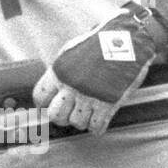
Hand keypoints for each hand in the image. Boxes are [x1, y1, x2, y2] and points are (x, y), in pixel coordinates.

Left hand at [32, 0, 167, 134]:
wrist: (128, 40)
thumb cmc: (100, 42)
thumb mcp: (72, 51)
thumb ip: (61, 71)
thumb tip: (53, 87)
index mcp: (59, 71)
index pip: (40, 97)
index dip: (44, 103)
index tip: (51, 104)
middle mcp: (71, 86)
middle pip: (55, 116)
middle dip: (62, 116)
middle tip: (69, 112)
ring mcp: (90, 96)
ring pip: (76, 124)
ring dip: (82, 121)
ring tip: (87, 113)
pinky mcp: (109, 104)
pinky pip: (96, 127)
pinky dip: (97, 127)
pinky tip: (98, 120)